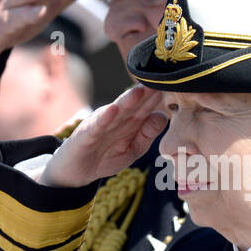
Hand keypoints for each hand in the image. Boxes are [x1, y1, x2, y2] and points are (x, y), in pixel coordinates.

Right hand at [40, 87, 166, 188]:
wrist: (75, 172)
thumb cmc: (105, 157)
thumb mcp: (132, 149)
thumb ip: (147, 134)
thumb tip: (163, 117)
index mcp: (128, 121)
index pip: (146, 106)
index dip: (159, 97)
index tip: (175, 86)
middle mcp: (115, 118)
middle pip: (134, 104)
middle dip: (147, 92)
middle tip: (161, 78)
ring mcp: (100, 124)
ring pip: (116, 111)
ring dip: (127, 100)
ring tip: (140, 90)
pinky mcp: (85, 135)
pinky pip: (96, 126)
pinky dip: (104, 118)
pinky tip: (113, 110)